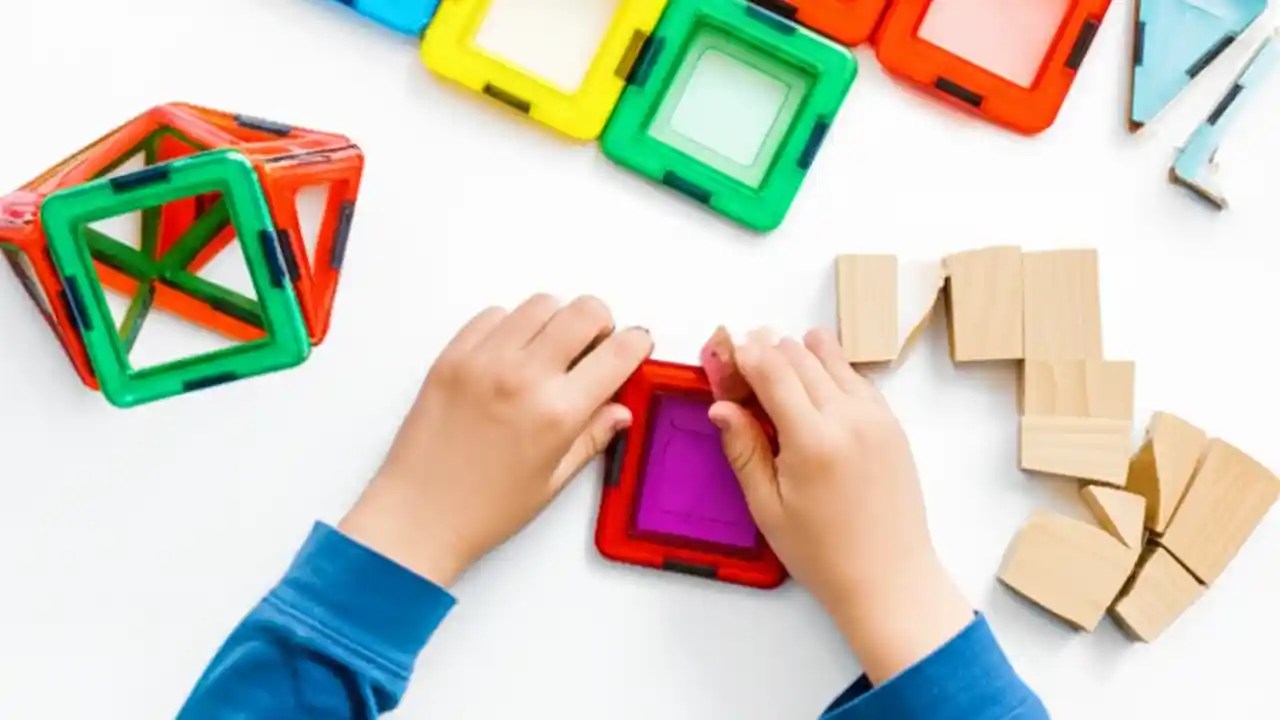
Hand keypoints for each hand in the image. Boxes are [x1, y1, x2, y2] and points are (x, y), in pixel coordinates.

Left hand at [340, 295, 652, 586]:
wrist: (418, 516)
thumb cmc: (482, 508)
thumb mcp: (553, 479)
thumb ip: (592, 436)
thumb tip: (620, 411)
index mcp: (557, 413)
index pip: (617, 353)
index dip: (636, 344)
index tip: (636, 346)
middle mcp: (522, 377)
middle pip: (583, 311)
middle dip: (601, 323)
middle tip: (594, 347)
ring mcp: (484, 361)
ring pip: (540, 304)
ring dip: (557, 320)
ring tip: (551, 351)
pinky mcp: (452, 356)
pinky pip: (494, 315)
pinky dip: (512, 326)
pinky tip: (512, 355)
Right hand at [709, 328, 971, 683]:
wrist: (890, 578)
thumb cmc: (822, 553)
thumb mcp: (768, 508)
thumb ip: (744, 450)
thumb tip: (720, 407)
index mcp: (812, 440)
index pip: (773, 371)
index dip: (746, 354)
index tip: (727, 354)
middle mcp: (848, 418)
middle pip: (801, 357)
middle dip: (768, 349)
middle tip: (745, 360)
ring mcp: (876, 418)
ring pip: (833, 360)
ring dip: (802, 353)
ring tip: (777, 361)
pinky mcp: (893, 425)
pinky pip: (858, 379)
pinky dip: (833, 370)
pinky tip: (817, 382)